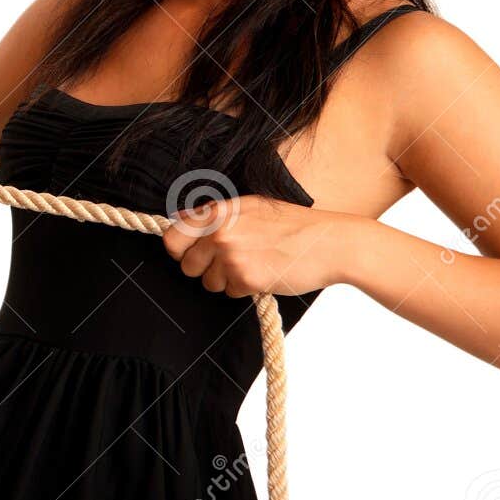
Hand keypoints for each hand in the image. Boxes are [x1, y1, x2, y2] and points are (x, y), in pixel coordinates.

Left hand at [161, 194, 355, 297]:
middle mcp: (219, 233)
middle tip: (230, 262)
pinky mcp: (246, 278)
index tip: (192, 253)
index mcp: (217, 213)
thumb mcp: (247, 207)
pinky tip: (263, 273)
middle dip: (205, 269)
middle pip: (187, 266)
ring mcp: (231, 256)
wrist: (329, 242)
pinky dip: (244, 288)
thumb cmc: (290, 224)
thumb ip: (211, 215)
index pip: (171, 239)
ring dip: (226, 280)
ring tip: (252, 264)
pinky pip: (229, 292)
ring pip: (208, 283)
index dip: (180, 251)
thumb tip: (177, 220)